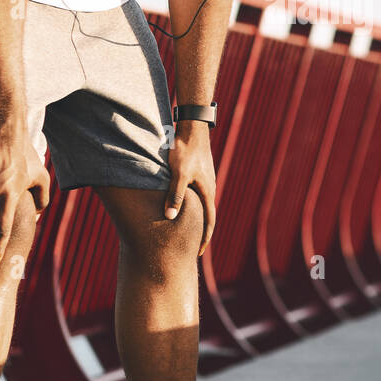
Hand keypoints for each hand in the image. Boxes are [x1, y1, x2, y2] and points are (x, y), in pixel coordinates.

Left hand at [165, 122, 215, 256]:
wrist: (193, 127)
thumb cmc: (185, 150)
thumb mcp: (178, 174)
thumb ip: (175, 195)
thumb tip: (170, 217)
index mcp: (207, 192)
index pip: (209, 222)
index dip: (204, 239)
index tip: (198, 253)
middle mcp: (209, 188)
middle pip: (207, 216)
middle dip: (201, 233)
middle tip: (193, 249)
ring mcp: (205, 181)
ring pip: (202, 205)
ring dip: (197, 219)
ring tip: (187, 232)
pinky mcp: (198, 173)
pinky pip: (196, 196)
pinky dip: (192, 206)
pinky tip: (181, 207)